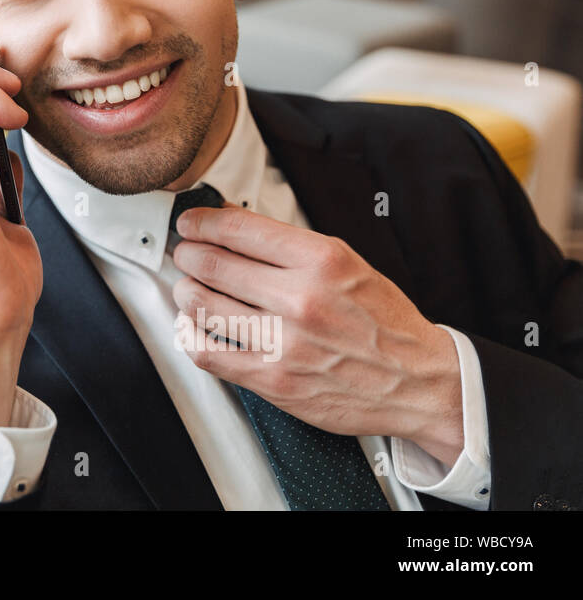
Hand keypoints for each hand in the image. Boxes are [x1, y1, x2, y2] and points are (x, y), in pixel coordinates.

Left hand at [170, 202, 464, 465]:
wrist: (419, 382)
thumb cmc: (383, 322)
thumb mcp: (347, 264)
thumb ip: (290, 247)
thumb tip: (232, 224)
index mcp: (321, 260)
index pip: (237, 228)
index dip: (201, 222)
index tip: (190, 224)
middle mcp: (300, 298)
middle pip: (212, 264)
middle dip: (188, 254)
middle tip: (185, 254)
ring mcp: (284, 341)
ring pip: (201, 305)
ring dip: (185, 291)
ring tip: (189, 288)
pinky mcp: (273, 379)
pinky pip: (206, 352)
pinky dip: (190, 334)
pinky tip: (194, 326)